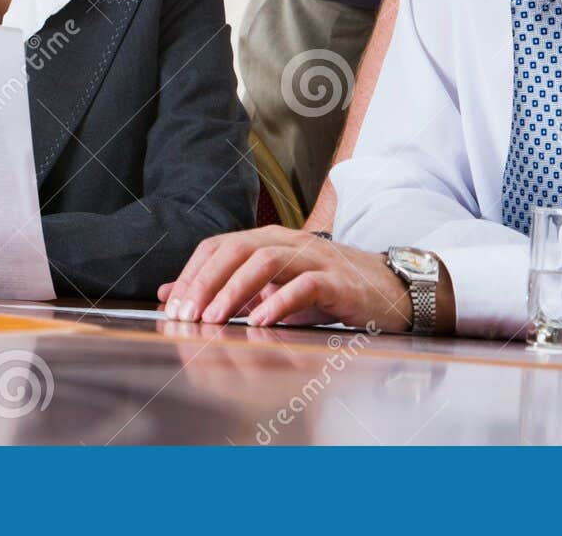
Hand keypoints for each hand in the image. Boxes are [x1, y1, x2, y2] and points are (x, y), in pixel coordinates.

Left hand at [157, 227, 421, 333]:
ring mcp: (315, 257)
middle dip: (206, 282)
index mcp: (269, 239)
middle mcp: (289, 241)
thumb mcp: (272, 290)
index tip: (173, 307)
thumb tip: (173, 293)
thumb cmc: (329, 291)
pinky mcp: (339, 280)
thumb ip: (227, 290)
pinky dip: (279, 302)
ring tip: (214, 319)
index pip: (219, 245)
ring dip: (234, 291)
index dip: (193, 274)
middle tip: (187, 316)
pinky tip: (261, 323)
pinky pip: (305, 285)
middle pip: (237, 249)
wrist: (389, 291)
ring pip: (266, 261)